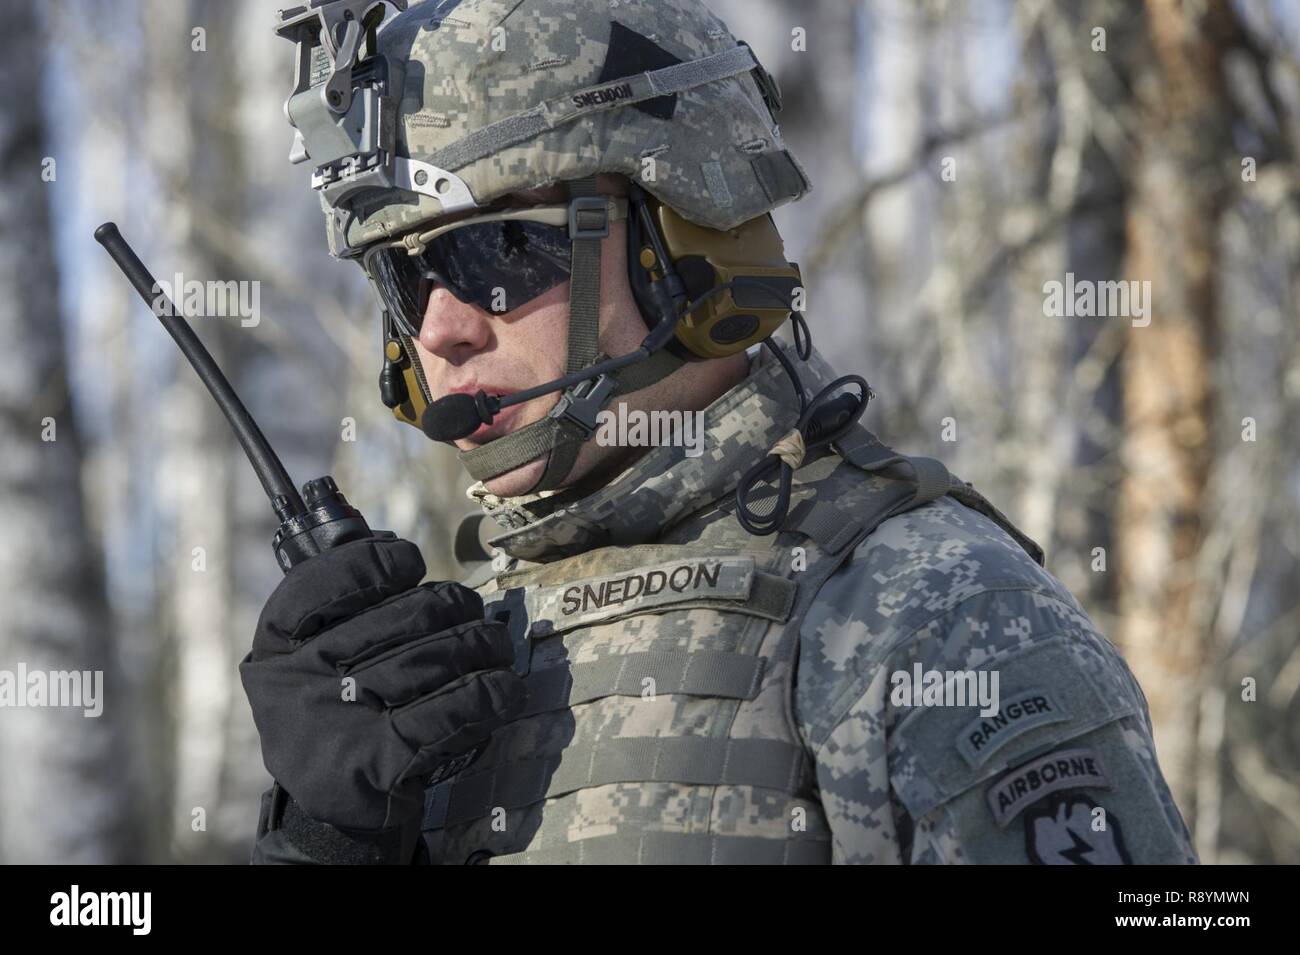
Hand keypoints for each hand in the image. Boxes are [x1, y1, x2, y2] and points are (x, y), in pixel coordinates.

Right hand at [240, 536, 524, 836]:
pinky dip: (487, 693)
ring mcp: (332, 723)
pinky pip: (448, 711)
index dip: (374, 563)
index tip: (410, 565)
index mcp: (276, 645)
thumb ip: (342, 603)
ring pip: (433, 658)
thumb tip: (392, 549)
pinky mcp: (374, 763)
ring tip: (496, 646)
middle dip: (453, 605)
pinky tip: (504, 687)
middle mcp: (295, 680)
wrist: (332, 803)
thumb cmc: (337, 706)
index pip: (320, 581)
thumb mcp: (314, 655)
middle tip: (474, 613)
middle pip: (400, 615)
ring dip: (481, 645)